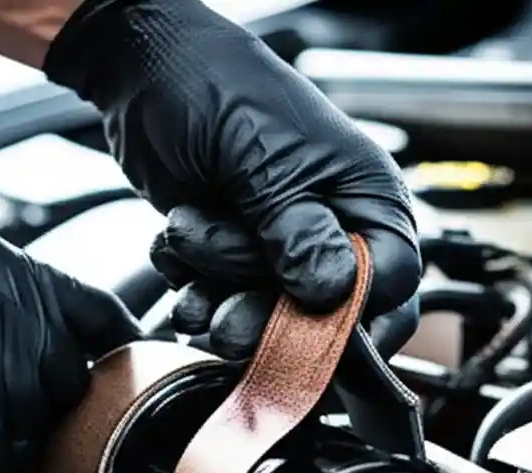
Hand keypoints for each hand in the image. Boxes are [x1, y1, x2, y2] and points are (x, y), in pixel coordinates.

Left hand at [44, 0, 420, 358]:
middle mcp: (329, 226)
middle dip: (265, 318)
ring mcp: (275, 245)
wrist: (141, 71)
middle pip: (321, 315)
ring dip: (217, 296)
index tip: (309, 343)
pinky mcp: (228, 257)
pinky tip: (174, 248)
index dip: (355, 323)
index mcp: (364, 194)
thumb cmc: (214, 87)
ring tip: (187, 243)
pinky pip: (219, 302)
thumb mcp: (262, 158)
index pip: (389, 282)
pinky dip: (191, 287)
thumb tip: (333, 291)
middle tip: (224, 314)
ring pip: (263, 316)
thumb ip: (297, 229)